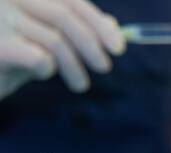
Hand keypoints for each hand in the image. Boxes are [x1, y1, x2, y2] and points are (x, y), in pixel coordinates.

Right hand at [0, 0, 122, 100]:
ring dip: (75, 67)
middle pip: (65, 17)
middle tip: (104, 67)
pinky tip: (39, 74)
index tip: (119, 46)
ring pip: (56, 40)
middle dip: (92, 45)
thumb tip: (112, 25)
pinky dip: (48, 70)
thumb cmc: (6, 57)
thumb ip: (71, 30)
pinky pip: (40, 58)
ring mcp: (0, 18)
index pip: (68, 0)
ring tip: (80, 84)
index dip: (97, 22)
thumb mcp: (41, 39)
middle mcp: (8, 0)